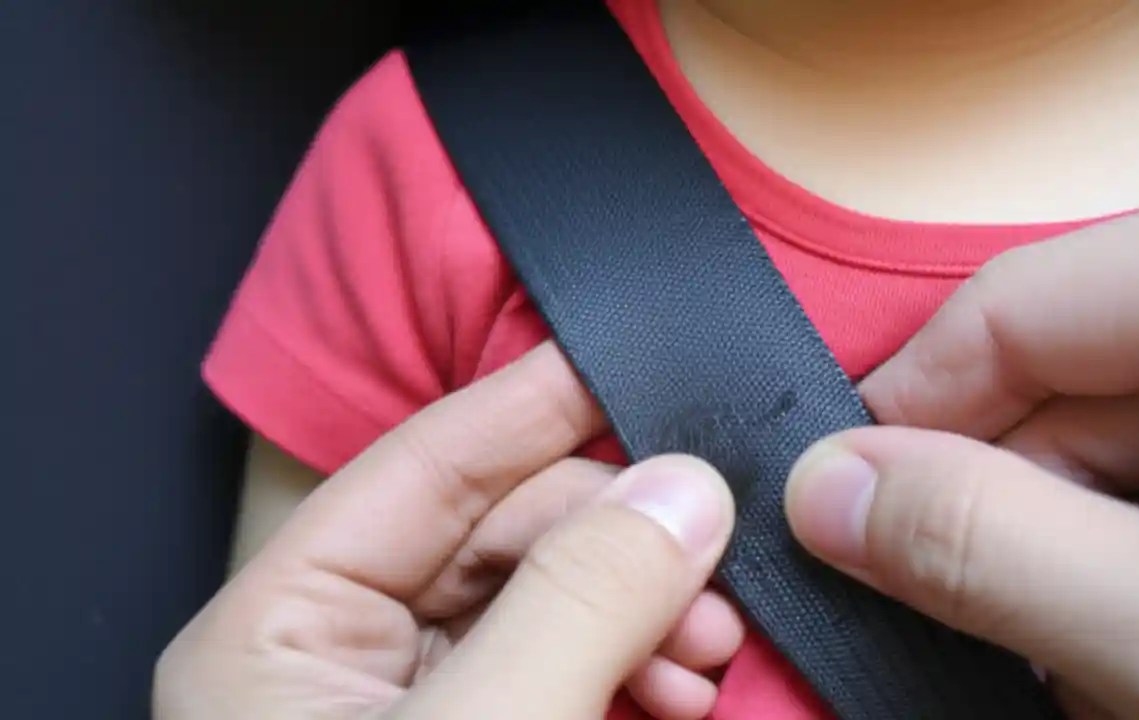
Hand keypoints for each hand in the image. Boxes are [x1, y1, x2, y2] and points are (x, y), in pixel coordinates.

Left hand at [155, 344, 738, 719]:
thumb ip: (575, 604)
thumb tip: (681, 490)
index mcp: (278, 632)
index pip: (422, 467)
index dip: (532, 406)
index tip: (627, 359)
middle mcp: (337, 658)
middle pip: (501, 537)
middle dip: (619, 544)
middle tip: (711, 556)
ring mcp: (410, 708)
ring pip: (546, 606)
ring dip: (643, 614)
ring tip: (709, 645)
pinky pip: (565, 670)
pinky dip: (633, 671)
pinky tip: (683, 689)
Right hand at [786, 191, 1138, 717]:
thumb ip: (996, 550)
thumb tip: (825, 490)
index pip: (1025, 307)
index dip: (907, 415)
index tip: (834, 514)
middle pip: (1068, 384)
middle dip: (1007, 516)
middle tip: (961, 631)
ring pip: (1123, 450)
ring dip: (1076, 565)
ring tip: (1092, 673)